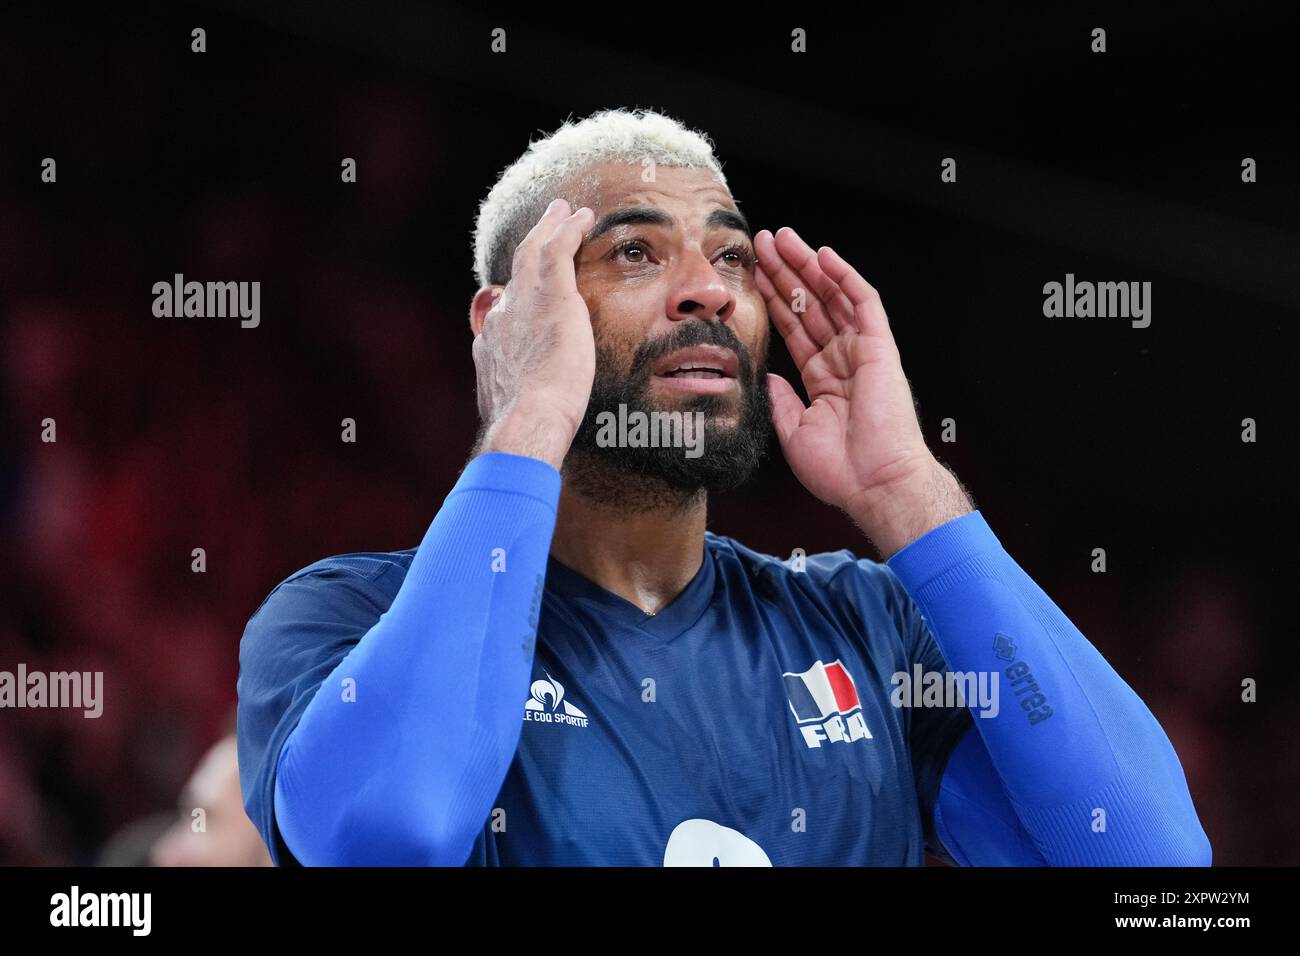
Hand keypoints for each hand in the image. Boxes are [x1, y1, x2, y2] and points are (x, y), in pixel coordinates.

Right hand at [473, 199, 595, 469]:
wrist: (526, 423)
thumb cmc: (528, 435)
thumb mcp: (518, 419)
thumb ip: (523, 411)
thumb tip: (530, 427)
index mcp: (492, 348)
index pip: (504, 315)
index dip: (514, 301)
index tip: (523, 294)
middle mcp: (500, 320)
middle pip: (515, 275)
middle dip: (528, 250)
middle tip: (541, 232)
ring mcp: (521, 304)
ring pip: (534, 253)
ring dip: (548, 228)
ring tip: (562, 210)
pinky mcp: (549, 295)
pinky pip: (557, 248)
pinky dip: (567, 228)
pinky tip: (581, 215)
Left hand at [755, 226, 969, 554]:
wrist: (875, 483)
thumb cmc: (842, 470)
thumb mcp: (794, 432)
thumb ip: (780, 400)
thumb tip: (765, 375)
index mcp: (824, 380)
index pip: (794, 329)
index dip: (773, 301)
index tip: (753, 277)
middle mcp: (843, 360)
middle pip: (810, 305)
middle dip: (785, 273)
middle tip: (761, 243)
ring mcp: (862, 351)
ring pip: (832, 296)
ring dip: (807, 265)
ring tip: (782, 239)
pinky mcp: (881, 347)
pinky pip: (863, 303)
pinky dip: (844, 276)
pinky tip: (823, 255)